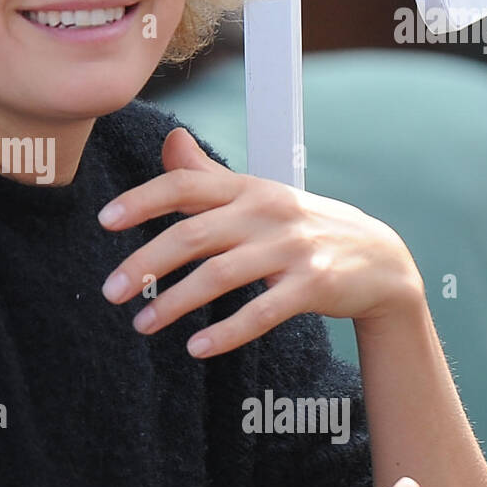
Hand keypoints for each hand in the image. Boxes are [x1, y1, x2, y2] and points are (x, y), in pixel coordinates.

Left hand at [98, 127, 423, 355]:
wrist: (381, 259)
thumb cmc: (302, 227)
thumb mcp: (257, 196)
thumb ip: (208, 175)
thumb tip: (169, 140)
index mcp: (247, 187)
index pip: (186, 184)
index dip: (143, 200)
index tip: (105, 220)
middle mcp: (266, 212)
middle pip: (193, 234)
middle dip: (146, 263)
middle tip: (110, 291)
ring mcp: (292, 248)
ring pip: (220, 275)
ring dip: (174, 302)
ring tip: (141, 324)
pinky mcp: (314, 285)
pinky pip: (262, 311)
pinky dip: (226, 331)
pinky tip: (196, 347)